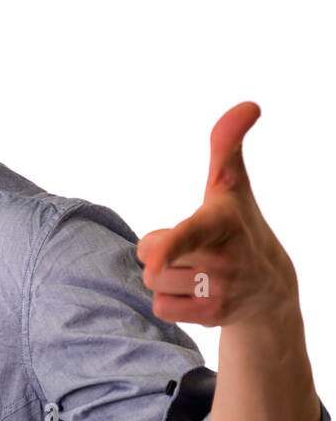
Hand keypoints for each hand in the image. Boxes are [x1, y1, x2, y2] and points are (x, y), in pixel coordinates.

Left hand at [135, 102, 297, 327]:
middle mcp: (224, 258)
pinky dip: (169, 301)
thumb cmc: (239, 225)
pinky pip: (161, 308)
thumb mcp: (233, 185)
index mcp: (222, 222)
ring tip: (197, 270)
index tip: (156, 254)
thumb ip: (227, 145)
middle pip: (151, 255)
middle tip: (192, 248)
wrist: (269, 288)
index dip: (170, 244)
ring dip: (165, 276)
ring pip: (154, 283)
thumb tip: (249, 104)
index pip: (188, 234)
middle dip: (160, 250)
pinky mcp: (213, 316)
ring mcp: (220, 290)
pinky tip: (195, 292)